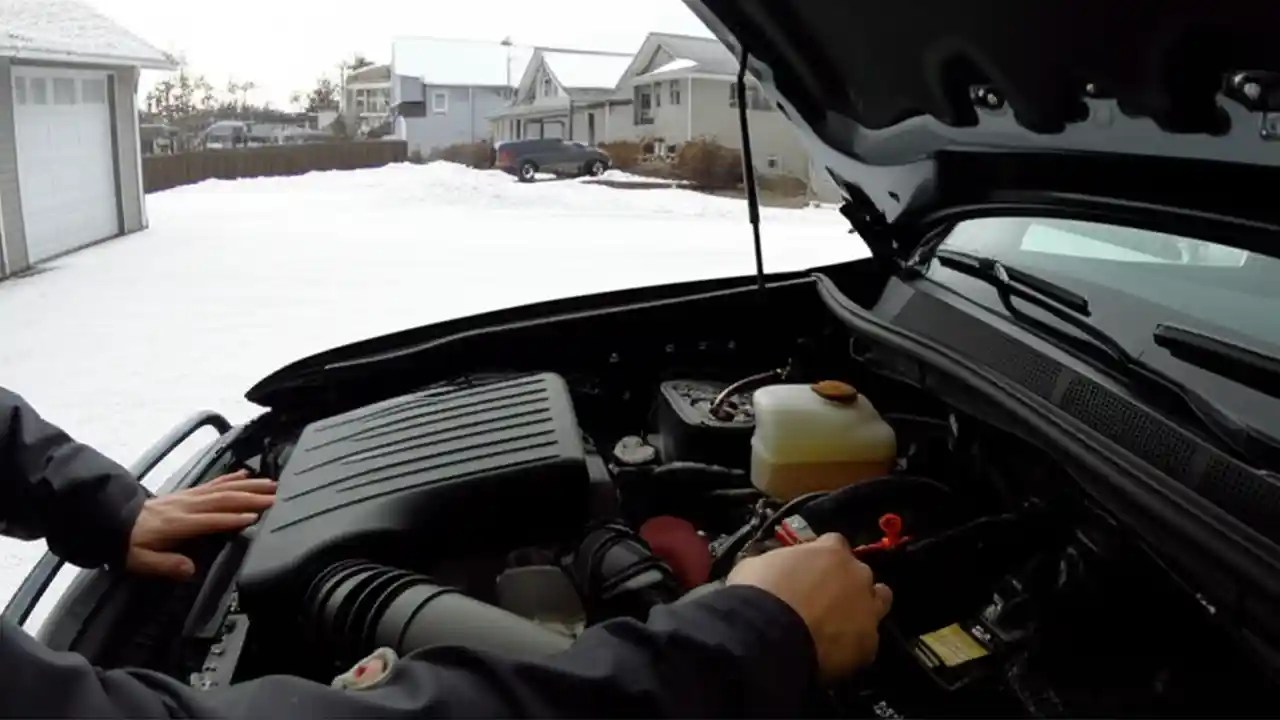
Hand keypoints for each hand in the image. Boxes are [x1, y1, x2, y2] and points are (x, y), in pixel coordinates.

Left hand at [126, 470, 276, 579]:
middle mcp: (187, 506)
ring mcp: (188, 496)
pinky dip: (231, 478)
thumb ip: (165, 564)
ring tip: (271, 485)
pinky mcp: (187, 493)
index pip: (210, 519)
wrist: (110, 518)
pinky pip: (213, 483)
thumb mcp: (140, 560)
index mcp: (178, 523)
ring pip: (223, 488)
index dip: (232, 518)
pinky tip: (245, 474)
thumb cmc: (127, 543)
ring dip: (249, 486)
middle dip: (251, 497)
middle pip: (223, 499)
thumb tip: (190, 570)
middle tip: (276, 498)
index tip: (256, 517)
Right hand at [727, 532, 892, 680]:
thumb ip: (776, 561)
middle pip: (860, 573)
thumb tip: (772, 567)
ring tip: (840, 624)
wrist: (766, 635)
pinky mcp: (869, 644)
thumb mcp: (757, 563)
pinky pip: (866, 641)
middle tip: (821, 599)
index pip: (835, 543)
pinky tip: (833, 651)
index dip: (822, 557)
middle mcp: (858, 575)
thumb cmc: (758, 592)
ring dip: (864, 607)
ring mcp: (868, 609)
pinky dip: (853, 644)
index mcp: (831, 551)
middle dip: (844, 582)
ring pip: (879, 601)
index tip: (809, 568)